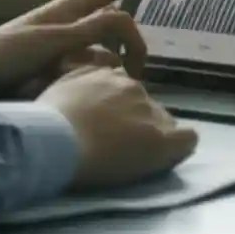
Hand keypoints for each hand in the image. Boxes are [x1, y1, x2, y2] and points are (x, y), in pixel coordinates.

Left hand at [0, 0, 174, 98]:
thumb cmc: (3, 55)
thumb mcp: (50, 41)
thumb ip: (88, 30)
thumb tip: (125, 20)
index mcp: (67, 11)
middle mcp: (68, 27)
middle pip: (115, 28)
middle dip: (133, 47)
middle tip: (139, 75)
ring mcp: (60, 51)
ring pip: (102, 56)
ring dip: (112, 72)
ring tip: (113, 95)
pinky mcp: (53, 74)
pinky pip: (86, 75)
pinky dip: (93, 85)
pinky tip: (90, 101)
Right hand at [38, 66, 198, 189]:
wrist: (56, 142)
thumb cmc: (46, 120)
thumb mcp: (58, 87)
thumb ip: (77, 81)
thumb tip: (86, 87)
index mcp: (108, 75)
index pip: (125, 90)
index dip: (118, 109)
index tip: (107, 126)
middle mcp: (133, 87)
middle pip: (146, 106)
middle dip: (136, 123)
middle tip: (117, 146)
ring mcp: (150, 113)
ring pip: (164, 123)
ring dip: (153, 137)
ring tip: (134, 158)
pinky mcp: (163, 140)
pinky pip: (188, 139)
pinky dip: (180, 148)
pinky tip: (168, 158)